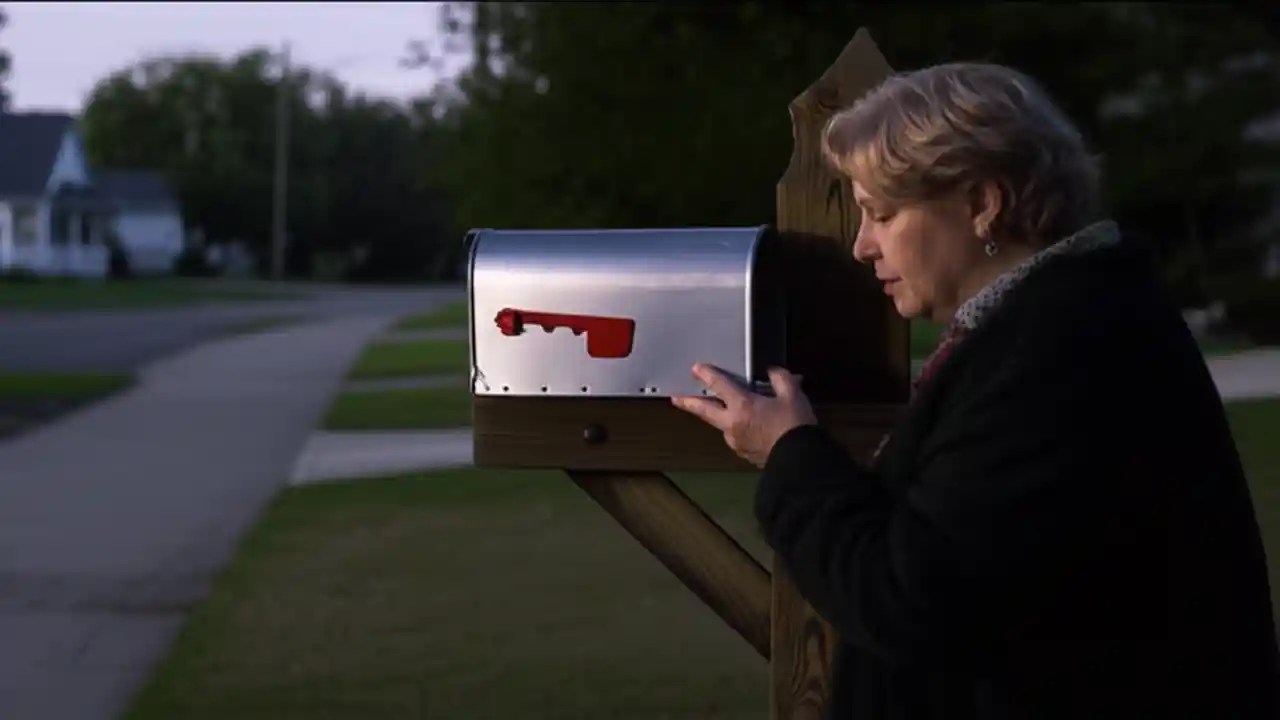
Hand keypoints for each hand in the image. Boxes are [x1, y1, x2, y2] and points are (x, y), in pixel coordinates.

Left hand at [671, 363, 817, 466]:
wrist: (799, 460)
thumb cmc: (794, 424)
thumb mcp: (792, 395)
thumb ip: (781, 379)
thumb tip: (773, 372)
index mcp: (742, 405)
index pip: (720, 385)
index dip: (707, 375)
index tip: (695, 369)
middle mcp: (732, 423)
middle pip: (705, 410)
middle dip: (689, 403)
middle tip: (676, 398)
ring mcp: (735, 441)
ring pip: (721, 424)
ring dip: (719, 416)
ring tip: (723, 410)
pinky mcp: (743, 454)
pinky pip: (736, 436)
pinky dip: (738, 428)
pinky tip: (748, 426)